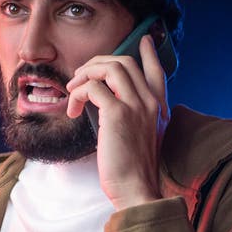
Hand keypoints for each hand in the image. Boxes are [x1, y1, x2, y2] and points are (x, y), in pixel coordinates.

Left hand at [66, 35, 169, 209]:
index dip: (149, 53)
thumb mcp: (140, 141)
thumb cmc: (133, 173)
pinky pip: (93, 87)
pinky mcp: (118, 114)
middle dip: (98, 63)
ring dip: (85, 74)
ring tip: (72, 90)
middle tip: (80, 76)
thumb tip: (109, 108)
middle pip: (125, 62)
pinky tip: (73, 110)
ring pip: (109, 67)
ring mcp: (136, 106)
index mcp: (159, 110)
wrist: (137, 191)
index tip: (145, 39)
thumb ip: (134, 121)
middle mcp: (151, 103)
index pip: (157, 72)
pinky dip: (78, 93)